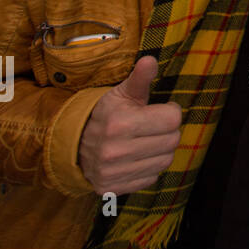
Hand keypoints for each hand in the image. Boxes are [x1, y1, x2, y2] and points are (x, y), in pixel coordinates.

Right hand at [78, 56, 182, 194]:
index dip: (170, 111)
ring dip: (161, 150)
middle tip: (153, 126)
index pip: (173, 118)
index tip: (159, 110)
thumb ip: (140, 78)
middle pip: (173, 140)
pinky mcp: (114, 188)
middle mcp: (116, 150)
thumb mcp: (122, 93)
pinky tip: (137, 158)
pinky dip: (149, 167)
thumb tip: (150, 60)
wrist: (75, 145)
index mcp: (121, 123)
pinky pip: (152, 178)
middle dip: (167, 131)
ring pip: (166, 160)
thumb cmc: (107, 115)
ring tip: (145, 141)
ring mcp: (114, 172)